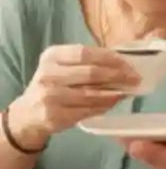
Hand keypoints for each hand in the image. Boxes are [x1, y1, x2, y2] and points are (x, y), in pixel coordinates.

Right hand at [7, 45, 137, 148]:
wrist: (28, 113)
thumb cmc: (53, 85)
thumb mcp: (62, 67)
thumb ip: (87, 62)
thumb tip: (124, 63)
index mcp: (52, 56)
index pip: (85, 53)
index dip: (110, 58)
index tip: (129, 64)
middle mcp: (48, 74)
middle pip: (91, 73)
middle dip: (118, 75)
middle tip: (135, 78)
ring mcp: (50, 96)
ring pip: (91, 94)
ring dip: (114, 93)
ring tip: (128, 91)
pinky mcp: (54, 115)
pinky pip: (87, 110)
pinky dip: (104, 106)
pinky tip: (114, 102)